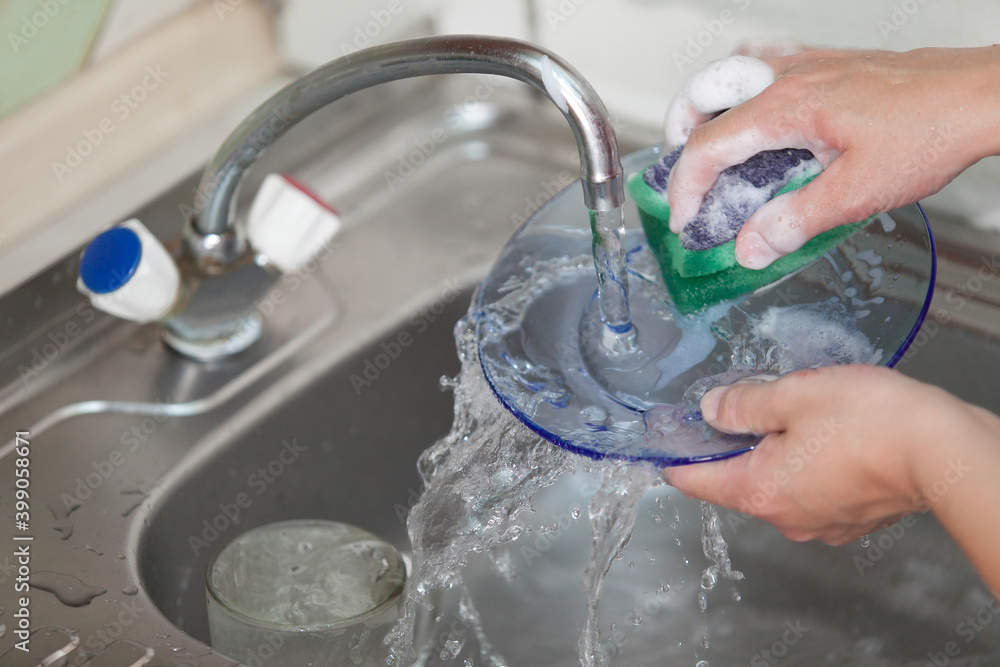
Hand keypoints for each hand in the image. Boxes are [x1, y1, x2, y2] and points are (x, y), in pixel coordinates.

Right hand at [664, 45, 999, 268]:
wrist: (980, 96)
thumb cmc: (929, 132)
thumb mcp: (857, 192)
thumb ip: (795, 221)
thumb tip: (749, 247)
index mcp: (785, 107)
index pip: (708, 146)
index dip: (686, 189)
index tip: (687, 221)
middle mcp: (789, 77)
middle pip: (704, 96)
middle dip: (679, 137)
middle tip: (685, 178)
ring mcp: (809, 66)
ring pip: (731, 74)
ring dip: (708, 110)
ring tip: (712, 147)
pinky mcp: (830, 66)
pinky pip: (767, 65)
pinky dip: (746, 92)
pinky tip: (763, 118)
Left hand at [665, 365, 999, 546]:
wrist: (945, 451)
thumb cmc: (874, 423)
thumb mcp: (793, 395)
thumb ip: (744, 404)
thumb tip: (712, 409)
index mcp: (759, 491)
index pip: (695, 481)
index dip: (676, 455)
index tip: (667, 439)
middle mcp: (785, 518)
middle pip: (738, 479)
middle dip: (740, 442)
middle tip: (757, 403)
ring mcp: (820, 523)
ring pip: (779, 482)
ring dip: (781, 450)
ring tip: (807, 414)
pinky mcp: (851, 518)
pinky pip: (814, 489)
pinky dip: (812, 463)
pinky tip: (833, 435)